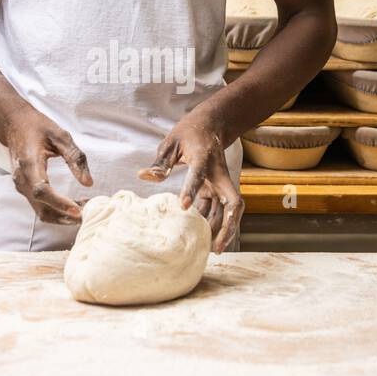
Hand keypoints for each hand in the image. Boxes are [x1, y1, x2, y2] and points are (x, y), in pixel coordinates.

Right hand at [1, 108, 92, 223]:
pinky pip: (40, 206)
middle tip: (89, 214)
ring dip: (63, 216)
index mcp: (30, 164)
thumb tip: (88, 183)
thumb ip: (75, 158)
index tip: (79, 210)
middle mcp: (22, 179)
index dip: (60, 203)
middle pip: (42, 209)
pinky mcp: (24, 189)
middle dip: (66, 217)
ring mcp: (21, 186)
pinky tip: (73, 205)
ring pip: (41, 211)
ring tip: (84, 210)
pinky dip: (57, 211)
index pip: (42, 191)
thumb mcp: (61, 136)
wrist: (13, 124)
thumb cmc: (38, 127)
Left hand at [138, 110, 243, 252]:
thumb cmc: (188, 133)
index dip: (191, 190)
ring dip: (221, 230)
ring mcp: (220, 183)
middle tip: (216, 247)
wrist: (211, 124)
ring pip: (227, 211)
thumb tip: (144, 176)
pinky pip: (217, 210)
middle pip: (232, 203)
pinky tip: (203, 240)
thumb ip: (161, 163)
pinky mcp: (217, 189)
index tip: (183, 207)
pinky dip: (212, 224)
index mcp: (204, 158)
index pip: (198, 175)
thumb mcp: (171, 142)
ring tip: (209, 251)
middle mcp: (219, 174)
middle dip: (228, 226)